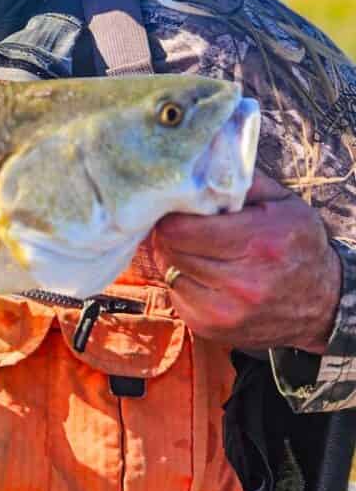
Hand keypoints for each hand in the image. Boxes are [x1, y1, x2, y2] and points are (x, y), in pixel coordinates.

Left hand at [149, 170, 341, 352]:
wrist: (321, 302)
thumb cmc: (298, 245)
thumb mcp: (282, 203)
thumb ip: (241, 181)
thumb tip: (202, 163)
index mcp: (259, 242)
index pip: (182, 229)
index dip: (174, 215)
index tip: (179, 209)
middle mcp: (242, 281)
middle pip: (171, 249)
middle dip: (171, 234)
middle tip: (183, 226)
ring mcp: (226, 310)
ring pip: (169, 272)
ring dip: (175, 258)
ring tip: (195, 249)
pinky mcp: (213, 328)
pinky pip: (175, 296)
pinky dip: (182, 282)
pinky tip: (202, 274)